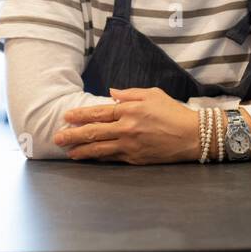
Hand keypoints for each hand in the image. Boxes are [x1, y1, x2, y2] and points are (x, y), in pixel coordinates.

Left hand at [54, 86, 198, 163]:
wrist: (192, 136)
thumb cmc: (173, 112)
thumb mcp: (152, 94)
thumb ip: (129, 93)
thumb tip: (112, 93)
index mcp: (129, 110)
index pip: (98, 113)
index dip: (80, 116)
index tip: (66, 117)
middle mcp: (126, 128)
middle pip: (93, 132)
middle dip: (73, 135)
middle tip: (57, 138)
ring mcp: (130, 145)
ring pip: (99, 149)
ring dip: (81, 150)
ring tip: (68, 152)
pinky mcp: (135, 159)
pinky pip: (112, 158)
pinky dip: (98, 158)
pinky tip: (88, 157)